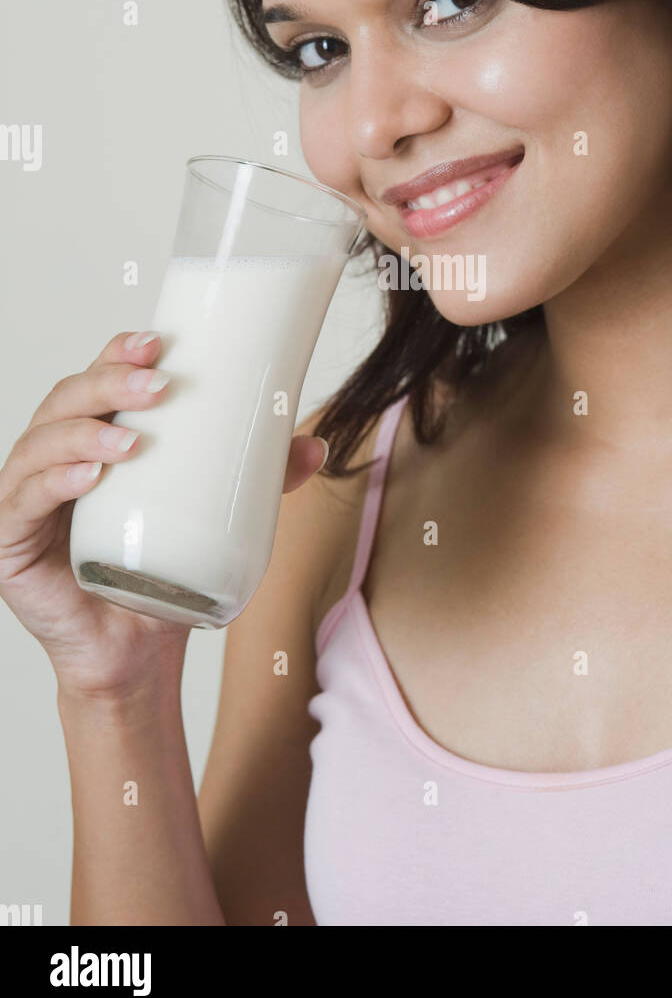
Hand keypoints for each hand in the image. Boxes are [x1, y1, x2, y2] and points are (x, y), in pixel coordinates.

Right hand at [0, 331, 327, 697]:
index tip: (157, 343)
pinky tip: (86, 480)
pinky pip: (22, 502)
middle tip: (157, 387)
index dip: (117, 352)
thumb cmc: (165, 575)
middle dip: (108, 383)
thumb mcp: (218, 518)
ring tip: (131, 442)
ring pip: (41, 443)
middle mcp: (53, 459)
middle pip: (68, 400)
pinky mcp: (10, 543)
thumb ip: (261, 481)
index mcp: (95, 438)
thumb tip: (316, 446)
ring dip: (84, 433)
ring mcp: (26, 498)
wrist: (136, 654)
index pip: (96, 379)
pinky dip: (52, 483)